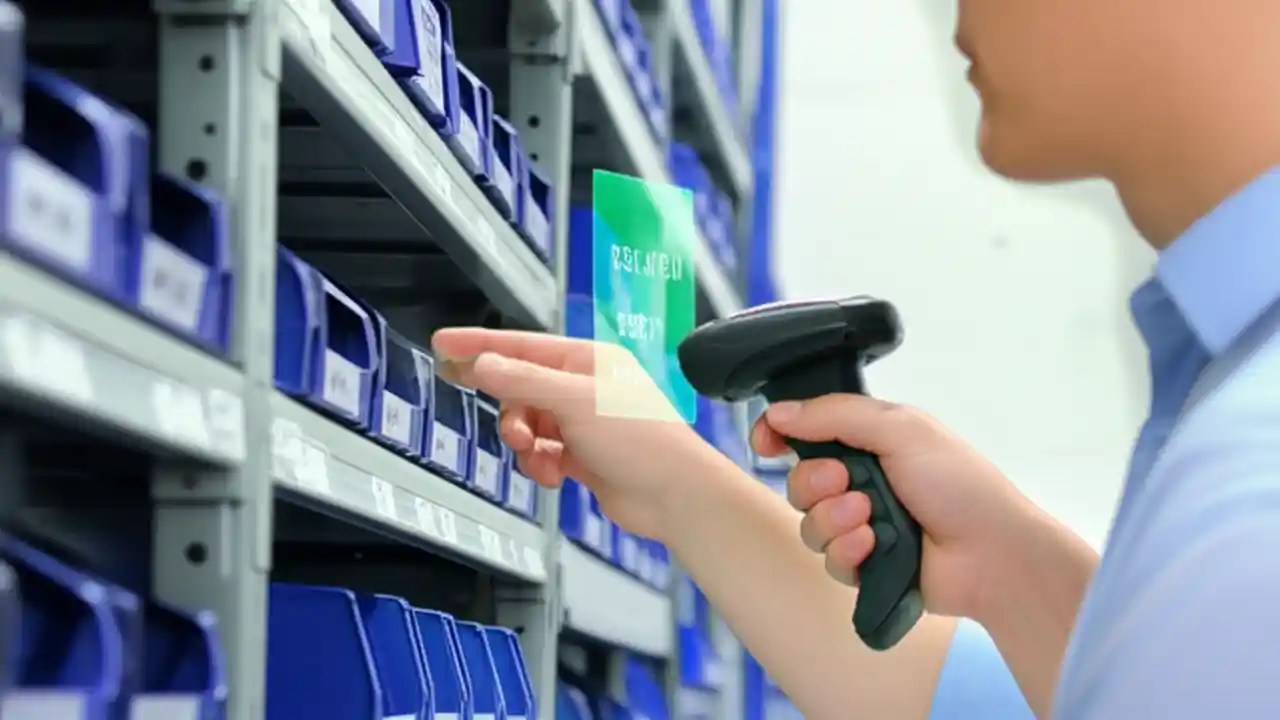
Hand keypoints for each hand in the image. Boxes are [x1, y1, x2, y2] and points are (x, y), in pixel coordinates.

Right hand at [431, 328, 718, 541]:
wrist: (674, 493)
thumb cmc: (639, 438)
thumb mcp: (574, 401)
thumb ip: (523, 382)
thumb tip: (481, 363)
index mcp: (587, 360)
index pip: (521, 346)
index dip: (479, 345)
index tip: (442, 344)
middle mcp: (584, 386)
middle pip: (520, 389)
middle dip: (511, 412)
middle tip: (514, 433)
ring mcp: (584, 422)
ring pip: (529, 425)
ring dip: (527, 444)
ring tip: (541, 458)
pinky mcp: (584, 456)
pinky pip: (543, 452)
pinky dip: (542, 464)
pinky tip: (556, 475)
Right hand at [754, 395, 1034, 620]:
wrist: (992, 554)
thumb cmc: (958, 483)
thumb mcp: (899, 428)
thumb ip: (834, 415)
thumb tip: (778, 412)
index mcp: (870, 441)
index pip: (806, 432)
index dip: (778, 435)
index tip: (765, 442)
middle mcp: (861, 481)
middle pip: (799, 481)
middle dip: (814, 482)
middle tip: (847, 481)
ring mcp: (862, 525)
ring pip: (810, 523)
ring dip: (834, 519)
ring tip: (870, 518)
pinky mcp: (865, 566)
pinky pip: (829, 560)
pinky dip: (848, 551)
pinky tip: (874, 547)